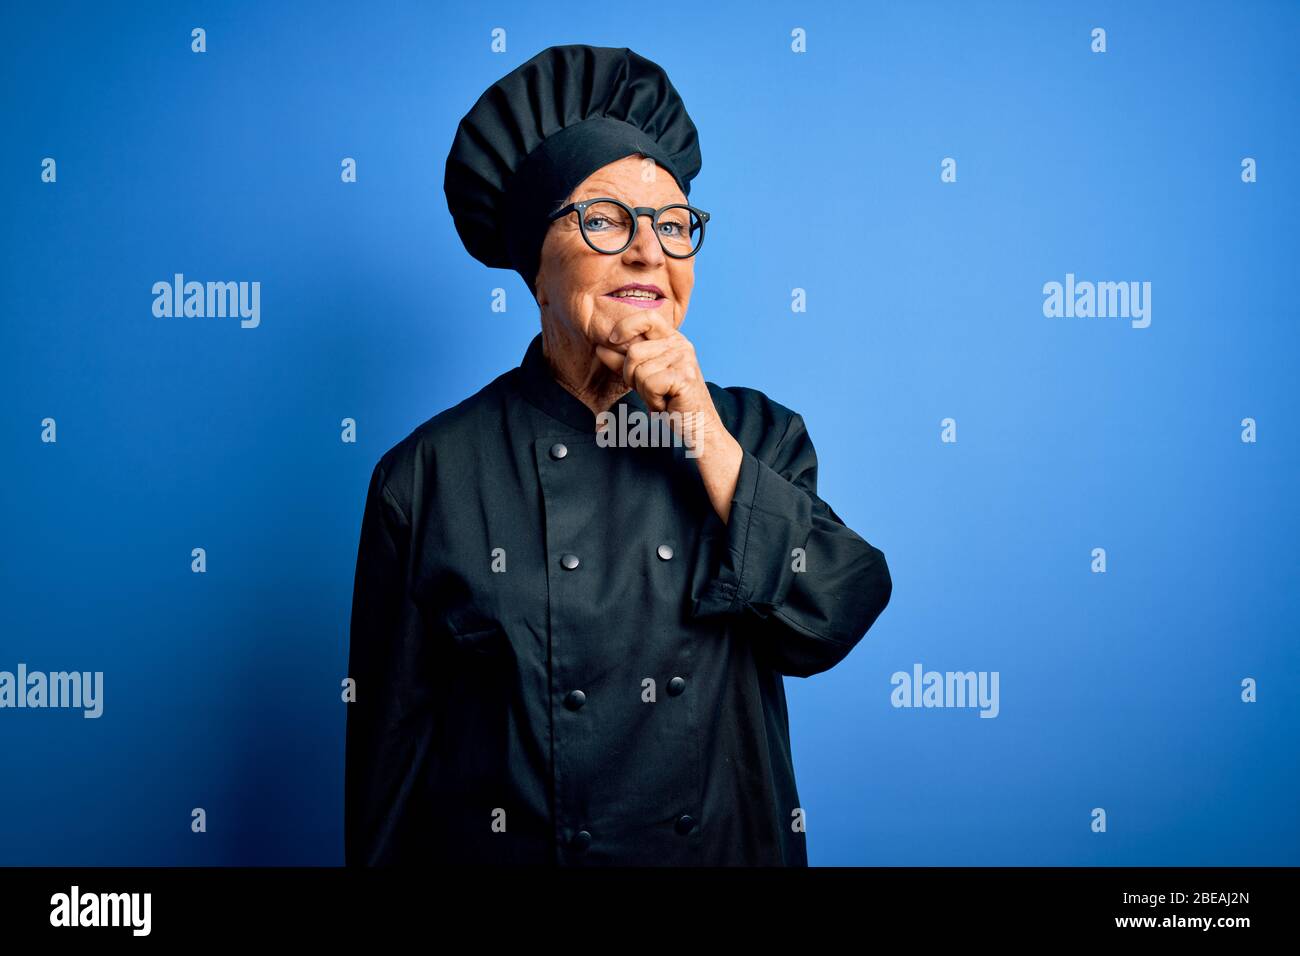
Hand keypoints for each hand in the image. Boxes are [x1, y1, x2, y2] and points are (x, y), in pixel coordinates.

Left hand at [595, 313, 743, 522]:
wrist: (697, 426)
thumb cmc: (670, 401)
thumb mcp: (643, 378)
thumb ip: (623, 362)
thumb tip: (600, 347)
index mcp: (672, 339)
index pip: (647, 317)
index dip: (626, 325)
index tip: (613, 340)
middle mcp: (681, 344)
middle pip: (634, 352)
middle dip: (632, 376)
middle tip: (650, 390)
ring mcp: (685, 359)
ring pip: (640, 370)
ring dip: (644, 391)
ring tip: (661, 397)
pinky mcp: (684, 377)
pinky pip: (650, 384)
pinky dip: (652, 400)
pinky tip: (666, 404)